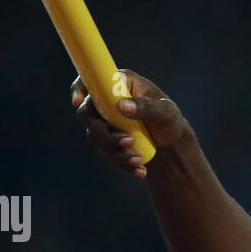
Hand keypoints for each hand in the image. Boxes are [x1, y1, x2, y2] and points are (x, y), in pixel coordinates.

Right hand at [71, 69, 193, 177]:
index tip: (79, 101)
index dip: (79, 89)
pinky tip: (140, 170)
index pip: (90, 81)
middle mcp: (106, 101)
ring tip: (139, 160)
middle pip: (87, 115)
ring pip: (96, 137)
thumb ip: (145, 107)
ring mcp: (104, 122)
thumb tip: (122, 106)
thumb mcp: (164, 110)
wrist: (171, 141)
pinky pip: (107, 153)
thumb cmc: (168, 117)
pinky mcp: (107, 141)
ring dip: (116, 152)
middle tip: (128, 142)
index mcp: (119, 84)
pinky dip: (122, 164)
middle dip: (105, 133)